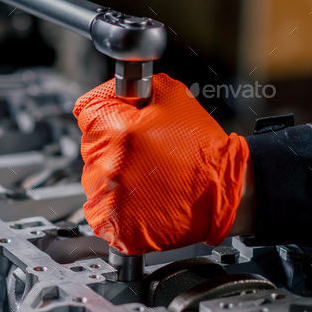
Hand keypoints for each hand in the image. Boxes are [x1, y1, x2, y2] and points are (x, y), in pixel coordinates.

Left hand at [73, 73, 250, 254]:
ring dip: (114, 171)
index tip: (122, 113)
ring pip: (95, 174)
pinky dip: (116, 201)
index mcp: (118, 132)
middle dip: (112, 140)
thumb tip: (119, 89)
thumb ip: (139, 86)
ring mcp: (108, 200)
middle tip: (144, 147)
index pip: (87, 109)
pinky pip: (100, 207)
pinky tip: (142, 195)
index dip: (108, 106)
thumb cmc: (204, 152)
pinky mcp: (113, 225)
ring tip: (147, 173)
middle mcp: (108, 167)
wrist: (224, 196)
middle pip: (91, 142)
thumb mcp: (176, 99)